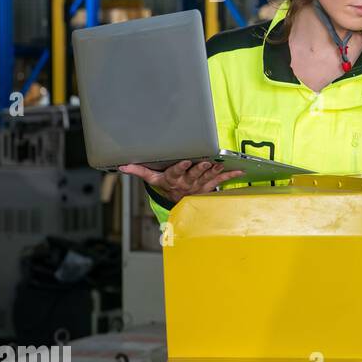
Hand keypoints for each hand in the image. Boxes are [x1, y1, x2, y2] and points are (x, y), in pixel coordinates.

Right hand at [119, 160, 245, 203]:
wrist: (180, 200)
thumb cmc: (167, 184)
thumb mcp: (153, 178)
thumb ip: (139, 170)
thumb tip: (121, 166)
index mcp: (173, 178)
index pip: (176, 172)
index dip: (182, 167)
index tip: (186, 161)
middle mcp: (187, 182)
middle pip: (194, 174)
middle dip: (200, 168)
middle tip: (206, 162)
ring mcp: (200, 184)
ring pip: (208, 176)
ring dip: (215, 171)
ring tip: (221, 165)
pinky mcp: (210, 185)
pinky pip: (221, 181)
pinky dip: (230, 176)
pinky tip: (240, 171)